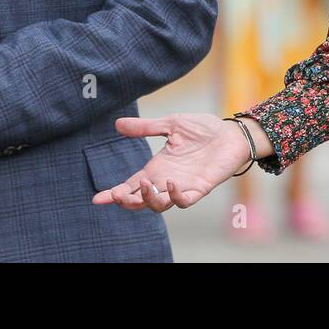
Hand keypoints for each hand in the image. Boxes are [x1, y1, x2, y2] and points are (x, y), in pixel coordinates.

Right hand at [91, 114, 258, 211]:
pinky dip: (175, 197)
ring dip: (149, 199)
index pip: (132, 184)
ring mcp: (183, 185)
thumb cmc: (203, 129)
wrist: (231, 132)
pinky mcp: (200, 187)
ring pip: (160, 205)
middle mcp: (166, 180)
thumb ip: (146, 127)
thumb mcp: (171, 125)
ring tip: (145, 185)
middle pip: (141, 201)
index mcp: (157, 167)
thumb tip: (117, 124)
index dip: (115, 193)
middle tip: (119, 195)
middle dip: (128, 201)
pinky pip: (185, 201)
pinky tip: (170, 183)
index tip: (98, 199)